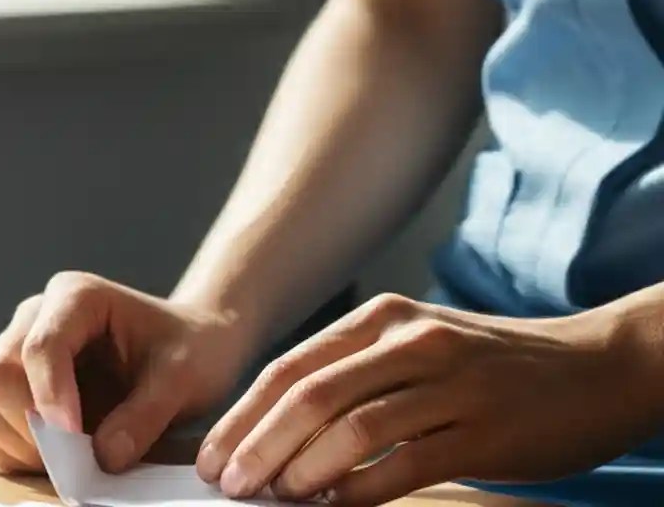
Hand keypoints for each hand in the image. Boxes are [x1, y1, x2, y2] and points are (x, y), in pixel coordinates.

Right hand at [0, 271, 248, 473]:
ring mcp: (17, 351)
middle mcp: (34, 318)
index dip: (50, 395)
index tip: (75, 437)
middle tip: (78, 454)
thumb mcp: (185, 377)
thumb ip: (146, 414)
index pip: (40, 346)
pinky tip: (57, 454)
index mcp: (75, 297)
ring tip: (71, 454)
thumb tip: (104, 457)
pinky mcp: (12, 387)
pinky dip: (12, 449)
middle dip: (31, 422)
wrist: (191, 348)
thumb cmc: (189, 350)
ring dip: (19, 439)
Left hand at [195, 293, 663, 505]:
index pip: (291, 368)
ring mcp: (449, 384)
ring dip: (302, 468)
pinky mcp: (482, 430)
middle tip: (230, 483)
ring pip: (354, 428)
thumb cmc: (489, 364)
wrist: (594, 366)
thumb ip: (353, 376)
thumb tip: (276, 430)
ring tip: (273, 496)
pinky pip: (407, 464)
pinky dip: (361, 489)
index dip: (244, 415)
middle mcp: (410, 342)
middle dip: (258, 443)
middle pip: (310, 395)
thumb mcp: (416, 346)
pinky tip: (332, 506)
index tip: (213, 456)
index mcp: (382, 319)